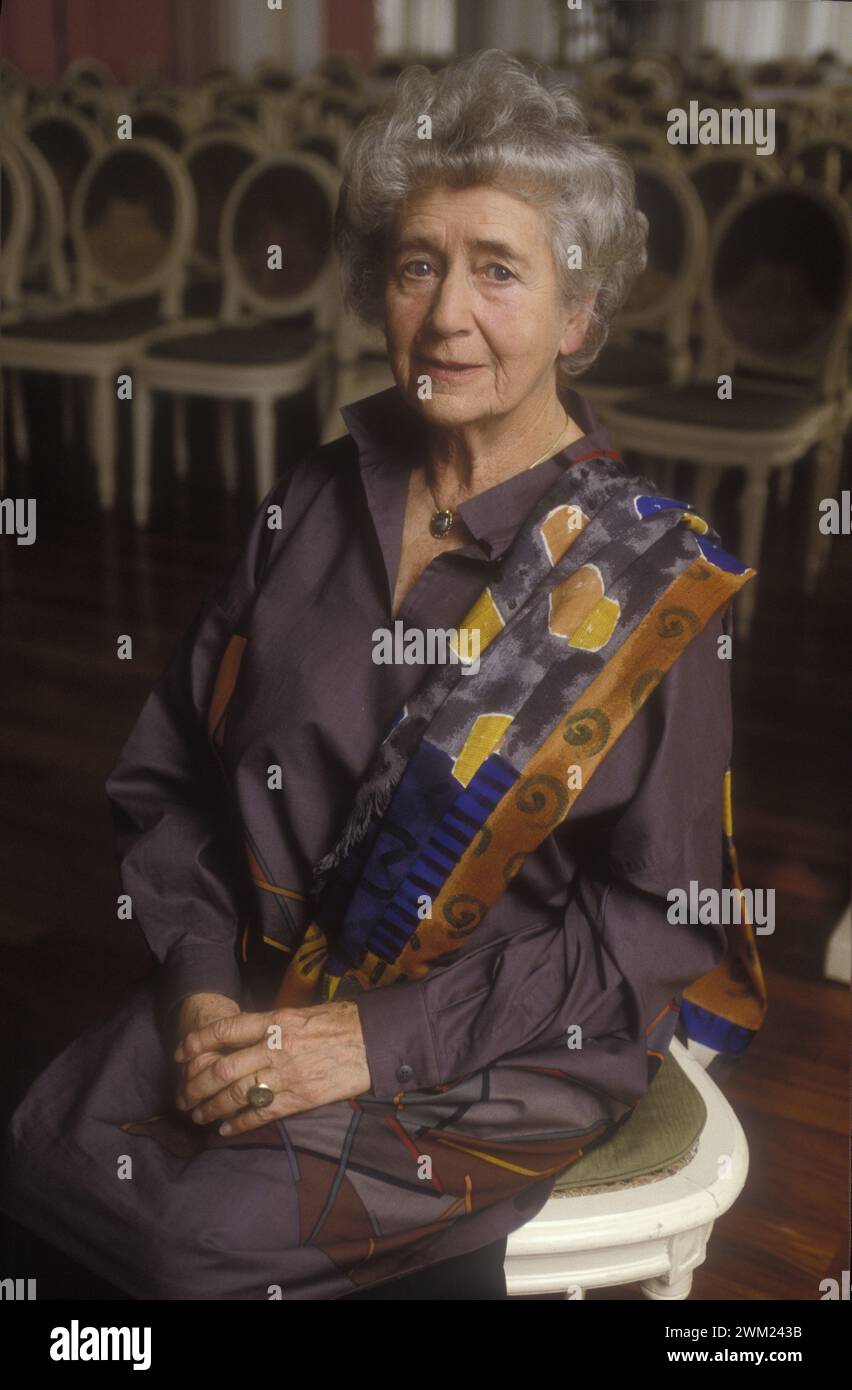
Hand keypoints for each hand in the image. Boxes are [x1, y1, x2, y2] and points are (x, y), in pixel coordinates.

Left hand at [173, 1000, 371, 1133]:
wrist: (374, 1039)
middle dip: (196, 1084)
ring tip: (197, 1115)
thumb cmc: (340, 1022)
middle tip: (183, 1096)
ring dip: (212, 1107)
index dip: (197, 1041)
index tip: (181, 1052)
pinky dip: (239, 1123)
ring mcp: (287, 1074)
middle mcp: (276, 1046)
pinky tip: (225, 1128)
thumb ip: (270, 1023)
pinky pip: (262, 1113)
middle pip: (223, 1068)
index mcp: (275, 1020)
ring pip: (237, 1094)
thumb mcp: (301, 1012)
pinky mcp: (301, 1098)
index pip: (225, 1029)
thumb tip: (241, 1035)